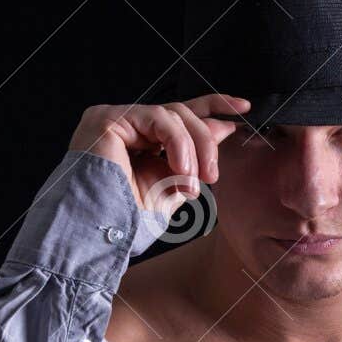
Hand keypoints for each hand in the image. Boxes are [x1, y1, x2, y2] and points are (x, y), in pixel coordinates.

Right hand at [68, 96, 250, 217]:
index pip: (180, 115)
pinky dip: (178, 143)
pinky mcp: (110, 119)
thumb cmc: (129, 220)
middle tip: (213, 176)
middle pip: (181, 114)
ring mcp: (117, 119)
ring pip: (173, 115)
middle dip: (205, 141)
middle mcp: (128, 126)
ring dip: (193, 148)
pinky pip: (158, 118)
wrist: (99, 234)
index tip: (242, 109)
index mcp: (142, 141)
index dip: (212, 107)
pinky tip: (181, 170)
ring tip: (194, 183)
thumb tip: (221, 129)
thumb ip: (193, 160)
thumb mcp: (172, 187)